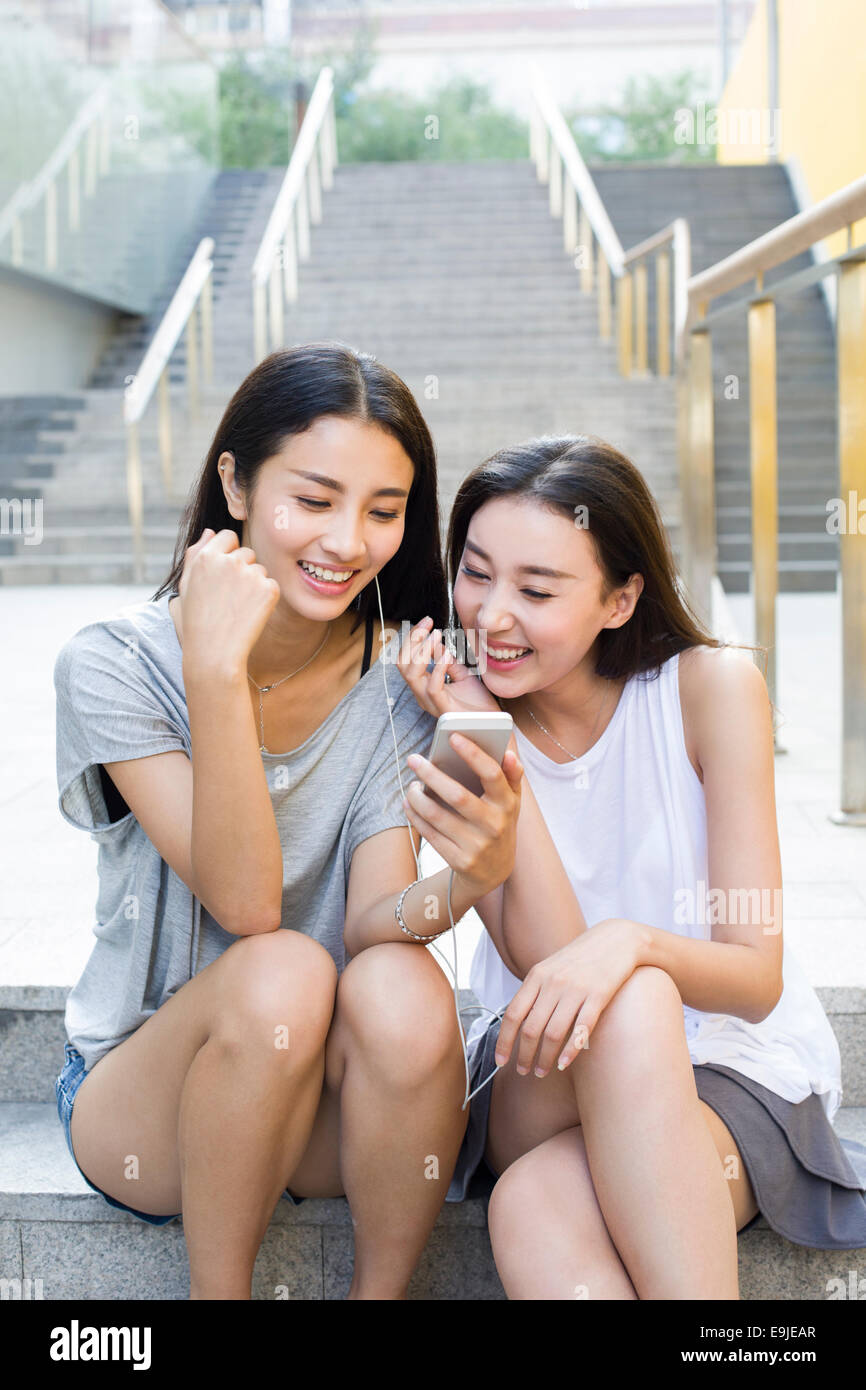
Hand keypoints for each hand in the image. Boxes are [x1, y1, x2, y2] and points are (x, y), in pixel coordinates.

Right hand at [177, 528, 280, 681]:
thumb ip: (195, 555)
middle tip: (229, 599)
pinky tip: (250, 615)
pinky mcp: (268, 588)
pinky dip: (265, 599)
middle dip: (242, 570)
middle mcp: (228, 561)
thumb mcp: (185, 588)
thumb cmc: (195, 624)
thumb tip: (210, 531)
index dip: (227, 554)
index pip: (227, 536)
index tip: (224, 576)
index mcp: (205, 557)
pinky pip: (271, 585)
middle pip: (246, 553)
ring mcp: (250, 574)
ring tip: (237, 609)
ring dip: (254, 585)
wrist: (214, 655)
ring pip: (260, 570)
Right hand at [396, 616, 500, 716]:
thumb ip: (446, 660)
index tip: (427, 622)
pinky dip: (438, 667)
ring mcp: (431, 703)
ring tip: (435, 636)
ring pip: (412, 675)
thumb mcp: (462, 675)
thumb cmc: (478, 705)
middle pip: (403, 664)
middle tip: (427, 625)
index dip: (413, 638)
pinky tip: (448, 655)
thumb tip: (435, 642)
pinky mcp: (443, 709)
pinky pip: (432, 687)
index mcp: (424, 686)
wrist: (493, 725)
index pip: (406, 659)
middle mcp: (422, 695)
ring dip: (422, 651)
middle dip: (412, 640)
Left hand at [402, 732, 522, 898]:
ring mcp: (476, 845)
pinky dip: (416, 816)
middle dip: (432, 775)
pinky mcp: (459, 860)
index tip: (453, 737)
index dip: (473, 754)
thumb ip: (511, 776)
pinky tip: (409, 804)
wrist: (494, 872)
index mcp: (507, 804)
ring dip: (417, 798)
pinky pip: (430, 834)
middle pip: (457, 796)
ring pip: (437, 816)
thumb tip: (509, 754)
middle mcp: (494, 825)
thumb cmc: (499, 824)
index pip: (492, 774)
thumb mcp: (511, 802)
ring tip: (411, 784)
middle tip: (414, 759)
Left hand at [494, 919, 644, 1077]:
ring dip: (545, 1058)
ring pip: (553, 1033)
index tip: (500, 1061)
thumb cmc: (581, 958)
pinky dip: (570, 1051)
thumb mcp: (552, 968)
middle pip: (531, 1028)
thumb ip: (535, 991)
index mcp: (537, 976)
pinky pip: (581, 1029)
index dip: (504, 1041)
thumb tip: (518, 1022)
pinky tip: (564, 1064)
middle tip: (523, 1072)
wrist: (616, 939)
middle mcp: (553, 982)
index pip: (513, 1014)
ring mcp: (576, 989)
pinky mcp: (599, 995)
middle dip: (523, 1055)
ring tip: (542, 1072)